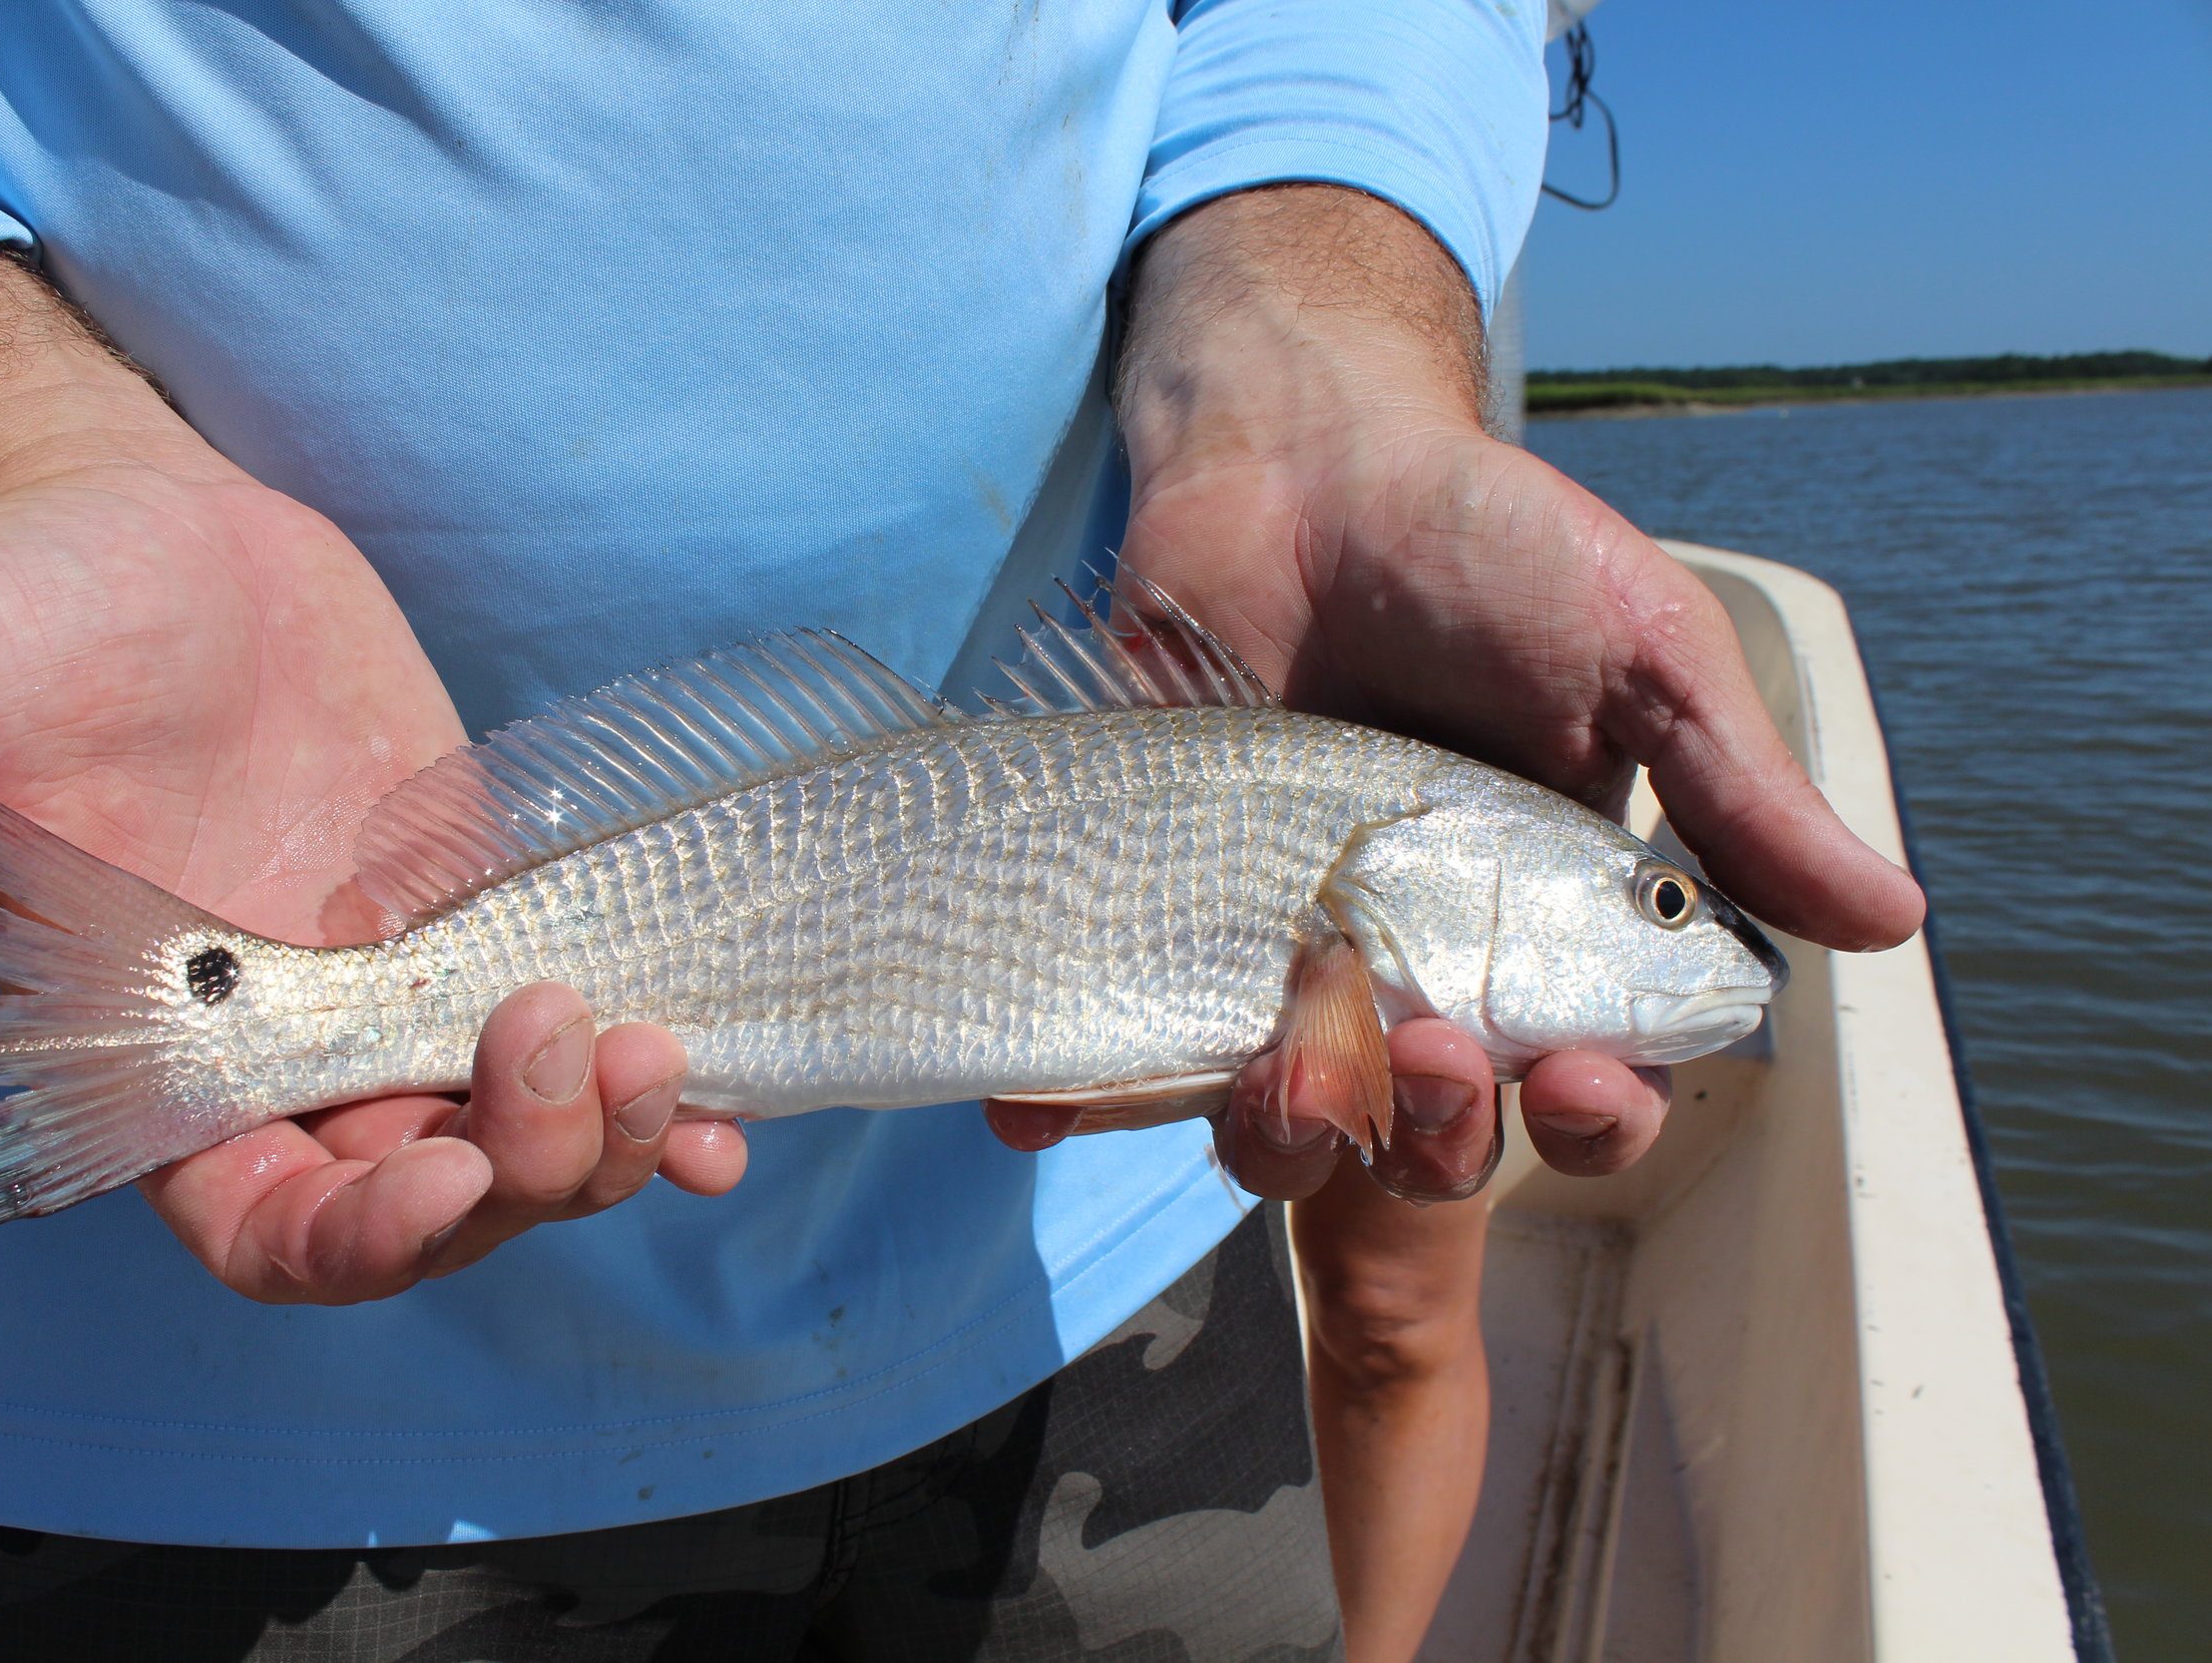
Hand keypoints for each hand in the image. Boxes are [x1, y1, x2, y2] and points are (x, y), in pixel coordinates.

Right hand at [0, 250, 740, 1301]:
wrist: (145, 524)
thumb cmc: (18, 612)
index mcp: (169, 1070)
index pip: (271, 1230)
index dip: (360, 1244)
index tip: (440, 1183)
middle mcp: (300, 1059)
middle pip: (432, 1208)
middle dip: (527, 1178)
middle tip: (586, 1060)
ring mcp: (407, 992)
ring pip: (524, 1136)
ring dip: (608, 1135)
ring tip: (664, 1058)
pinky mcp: (486, 914)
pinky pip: (581, 1030)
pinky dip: (658, 1076)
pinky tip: (719, 1076)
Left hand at [1083, 186, 1924, 1192]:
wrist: (1296, 452)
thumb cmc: (1487, 543)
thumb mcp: (1641, 653)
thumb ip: (1742, 794)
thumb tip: (1897, 929)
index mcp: (1539, 930)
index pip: (1585, 1083)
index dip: (1595, 1115)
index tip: (1580, 1084)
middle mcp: (1409, 961)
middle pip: (1425, 1133)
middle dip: (1434, 1135)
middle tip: (1424, 1050)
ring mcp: (1272, 944)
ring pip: (1277, 1117)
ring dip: (1283, 1135)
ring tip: (1281, 1075)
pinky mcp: (1149, 909)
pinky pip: (1116, 1035)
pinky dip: (1076, 1091)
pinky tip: (1035, 1112)